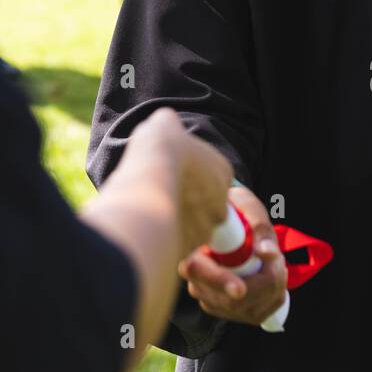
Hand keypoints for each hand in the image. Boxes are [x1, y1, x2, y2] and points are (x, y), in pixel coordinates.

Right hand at [121, 109, 231, 258]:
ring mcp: (206, 229)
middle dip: (188, 203)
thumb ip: (170, 126)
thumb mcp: (165, 124)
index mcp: (223, 171)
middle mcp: (221, 204)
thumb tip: (165, 123)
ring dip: (176, 221)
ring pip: (192, 227)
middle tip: (163, 193)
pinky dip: (165, 238)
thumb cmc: (161, 151)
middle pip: (205, 205)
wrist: (150, 182)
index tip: (174, 173)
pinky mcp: (189, 249)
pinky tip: (148, 226)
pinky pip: (177, 244)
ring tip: (151, 210)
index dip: (192, 175)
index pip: (212, 176)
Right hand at [179, 185, 287, 326]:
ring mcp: (210, 300)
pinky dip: (274, 298)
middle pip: (229, 300)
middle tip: (278, 259)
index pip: (196, 270)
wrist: (232, 224)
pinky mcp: (228, 311)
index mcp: (191, 249)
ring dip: (272, 288)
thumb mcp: (247, 206)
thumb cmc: (236, 210)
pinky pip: (257, 314)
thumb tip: (266, 252)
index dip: (219, 281)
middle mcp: (196, 280)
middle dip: (264, 284)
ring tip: (276, 262)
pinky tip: (273, 278)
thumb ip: (258, 225)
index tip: (240, 289)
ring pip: (247, 309)